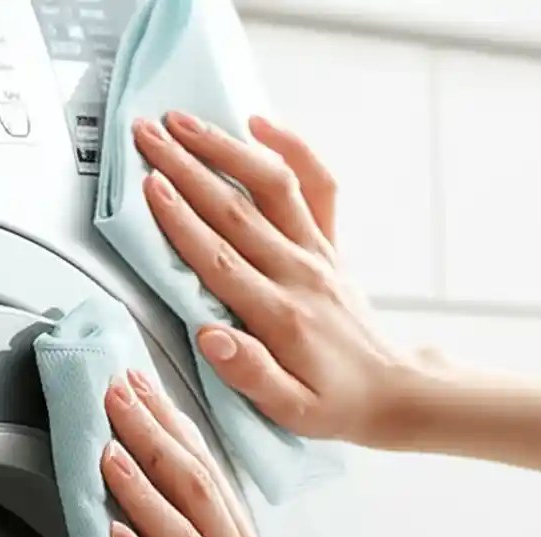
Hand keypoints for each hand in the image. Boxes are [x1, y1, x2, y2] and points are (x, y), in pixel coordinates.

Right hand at [132, 112, 421, 447]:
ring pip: (271, 186)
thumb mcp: (291, 412)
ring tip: (184, 121)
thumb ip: (250, 375)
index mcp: (279, 316)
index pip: (219, 258)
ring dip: (226, 148)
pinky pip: (318, 186)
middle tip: (148, 135)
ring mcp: (317, 252)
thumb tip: (210, 337)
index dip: (181, 219)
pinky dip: (294, 148)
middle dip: (187, 167)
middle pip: (235, 210)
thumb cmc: (334, 404)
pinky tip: (260, 123)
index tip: (151, 185)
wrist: (392, 390)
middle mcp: (298, 273)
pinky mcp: (330, 245)